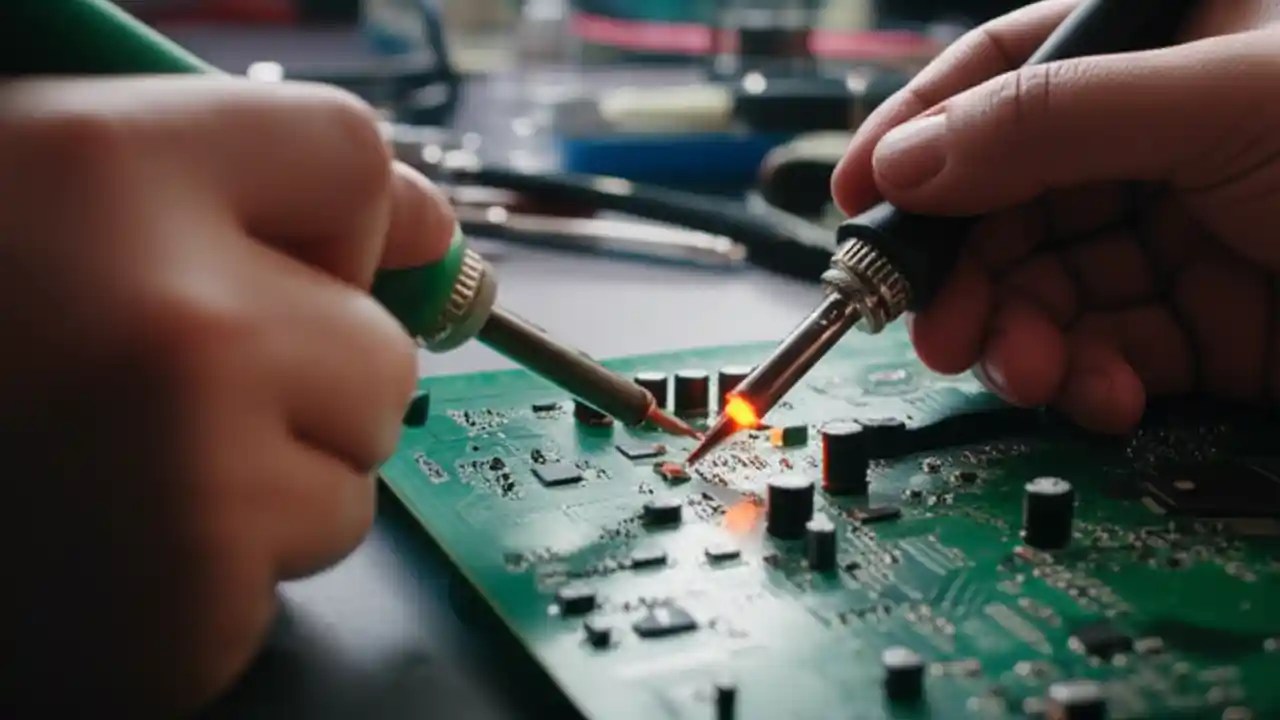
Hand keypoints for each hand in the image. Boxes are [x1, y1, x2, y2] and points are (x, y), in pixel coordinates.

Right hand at [0, 77, 452, 714]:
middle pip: (381, 352)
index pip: (351, 162)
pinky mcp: (191, 614)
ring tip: (111, 481)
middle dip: (301, 384)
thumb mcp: (46, 184)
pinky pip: (282, 584)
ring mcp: (196, 478)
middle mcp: (182, 320)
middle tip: (157, 396)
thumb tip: (423, 233)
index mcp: (119, 171)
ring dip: (260, 493)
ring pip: (347, 484)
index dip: (330, 223)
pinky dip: (211, 585)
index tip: (291, 264)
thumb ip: (227, 180)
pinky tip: (102, 555)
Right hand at [832, 0, 1279, 432]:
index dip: (921, 130)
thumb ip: (1049, 123)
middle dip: (964, 272)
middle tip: (934, 326)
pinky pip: (1108, 354)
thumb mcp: (1212, 102)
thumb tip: (906, 160)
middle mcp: (1156, 139)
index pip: (1005, 71)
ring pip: (1044, 288)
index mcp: (1158, 47)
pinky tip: (1105, 395)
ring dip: (1018, 340)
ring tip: (1023, 372)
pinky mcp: (1204, 325)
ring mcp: (1177, 235)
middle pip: (1006, 201)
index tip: (856, 196)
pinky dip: (1090, 383)